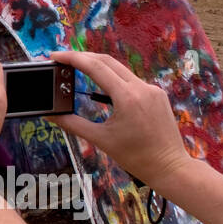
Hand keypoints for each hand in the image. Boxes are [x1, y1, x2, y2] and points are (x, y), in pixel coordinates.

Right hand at [49, 50, 195, 193]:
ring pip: (120, 69)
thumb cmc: (136, 157)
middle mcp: (142, 88)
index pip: (95, 67)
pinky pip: (132, 80)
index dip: (72, 58)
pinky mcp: (157, 94)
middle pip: (106, 61)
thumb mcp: (101, 139)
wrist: (170, 167)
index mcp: (127, 97)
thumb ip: (73, 124)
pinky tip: (104, 86)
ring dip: (98, 67)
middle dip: (82, 57)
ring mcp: (152, 89)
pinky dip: (114, 79)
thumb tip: (52, 115)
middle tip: (63, 59)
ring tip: (79, 69)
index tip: (55, 56)